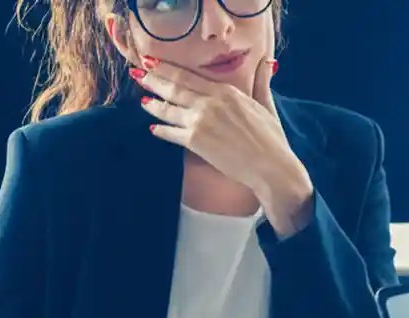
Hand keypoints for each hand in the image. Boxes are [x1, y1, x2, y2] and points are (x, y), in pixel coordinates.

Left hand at [135, 56, 314, 236]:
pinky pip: (171, 133)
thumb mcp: (266, 104)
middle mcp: (210, 102)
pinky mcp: (196, 141)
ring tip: (142, 100)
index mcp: (226, 91)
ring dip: (153, 104)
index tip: (153, 62)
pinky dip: (161, 131)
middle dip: (153, 80)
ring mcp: (201, 121)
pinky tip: (153, 129)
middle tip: (137, 73)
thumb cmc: (271, 138)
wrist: (270, 166)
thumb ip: (261, 81)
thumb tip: (269, 61)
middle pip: (174, 88)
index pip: (189, 76)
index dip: (167, 69)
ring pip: (169, 110)